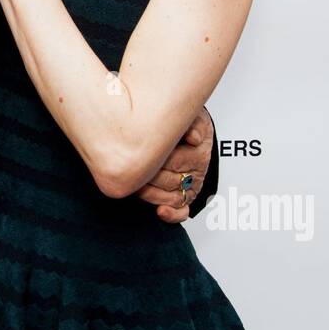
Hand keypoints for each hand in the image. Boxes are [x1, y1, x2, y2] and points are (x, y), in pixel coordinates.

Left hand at [133, 106, 213, 224]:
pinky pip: (183, 211)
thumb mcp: (191, 115)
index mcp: (198, 148)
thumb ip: (192, 121)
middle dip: (148, 177)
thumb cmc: (185, 122)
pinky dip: (172, 214)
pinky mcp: (187, 196)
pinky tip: (160, 211)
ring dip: (153, 195)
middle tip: (130, 171)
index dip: (156, 161)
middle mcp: (196, 168)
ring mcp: (191, 183)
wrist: (185, 128)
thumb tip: (193, 137)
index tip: (139, 158)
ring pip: (173, 197)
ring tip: (136, 187)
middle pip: (170, 180)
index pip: (176, 161)